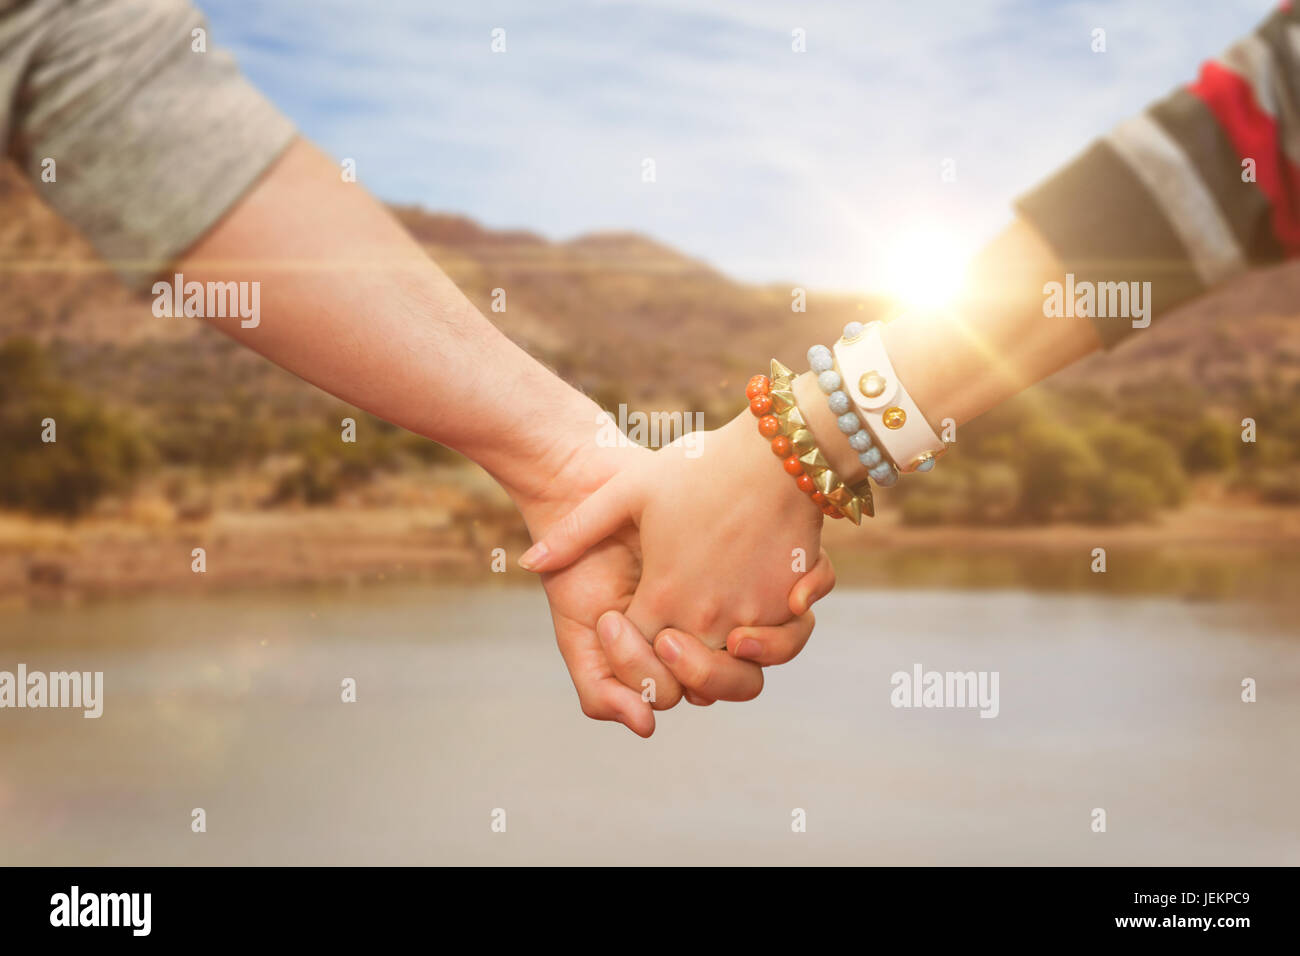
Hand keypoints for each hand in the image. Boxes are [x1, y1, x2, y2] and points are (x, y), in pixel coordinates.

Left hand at [520, 410, 829, 700]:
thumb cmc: (699, 466)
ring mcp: (754, 616)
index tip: (626, 616)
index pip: (638, 655)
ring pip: (737, 672)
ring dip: (721, 665)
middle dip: (672, 667)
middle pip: (687, 679)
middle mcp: (709, 618)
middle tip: (667, 635)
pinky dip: (769, 641)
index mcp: (664, 597)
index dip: (628, 649)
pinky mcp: (790, 605)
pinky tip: (756, 617)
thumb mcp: (627, 491)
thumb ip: (575, 532)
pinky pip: (781, 644)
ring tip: (714, 633)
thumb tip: (528, 562)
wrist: (778, 450)